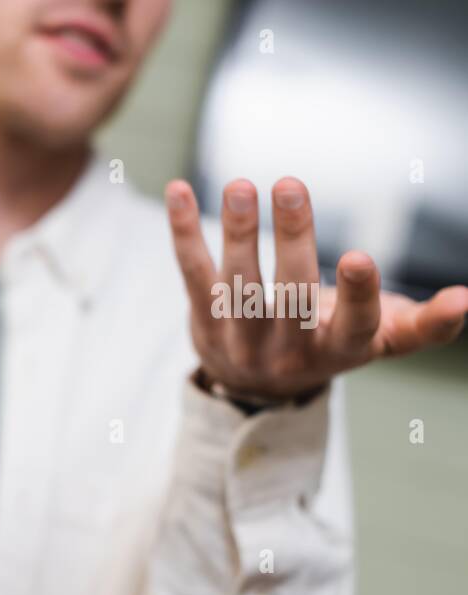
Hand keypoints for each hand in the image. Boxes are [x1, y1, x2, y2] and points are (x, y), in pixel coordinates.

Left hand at [165, 177, 467, 402]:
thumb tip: (466, 300)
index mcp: (338, 351)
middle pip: (289, 296)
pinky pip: (192, 272)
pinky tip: (179, 190)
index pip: (353, 327)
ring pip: (238, 286)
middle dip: (291, 240)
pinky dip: (184, 231)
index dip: (358, 295)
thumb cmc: (331, 341)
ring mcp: (240, 339)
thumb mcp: (377, 340)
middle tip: (290, 185)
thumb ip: (421, 324)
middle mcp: (287, 351)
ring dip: (238, 234)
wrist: (257, 385)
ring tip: (242, 186)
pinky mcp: (203, 320)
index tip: (360, 258)